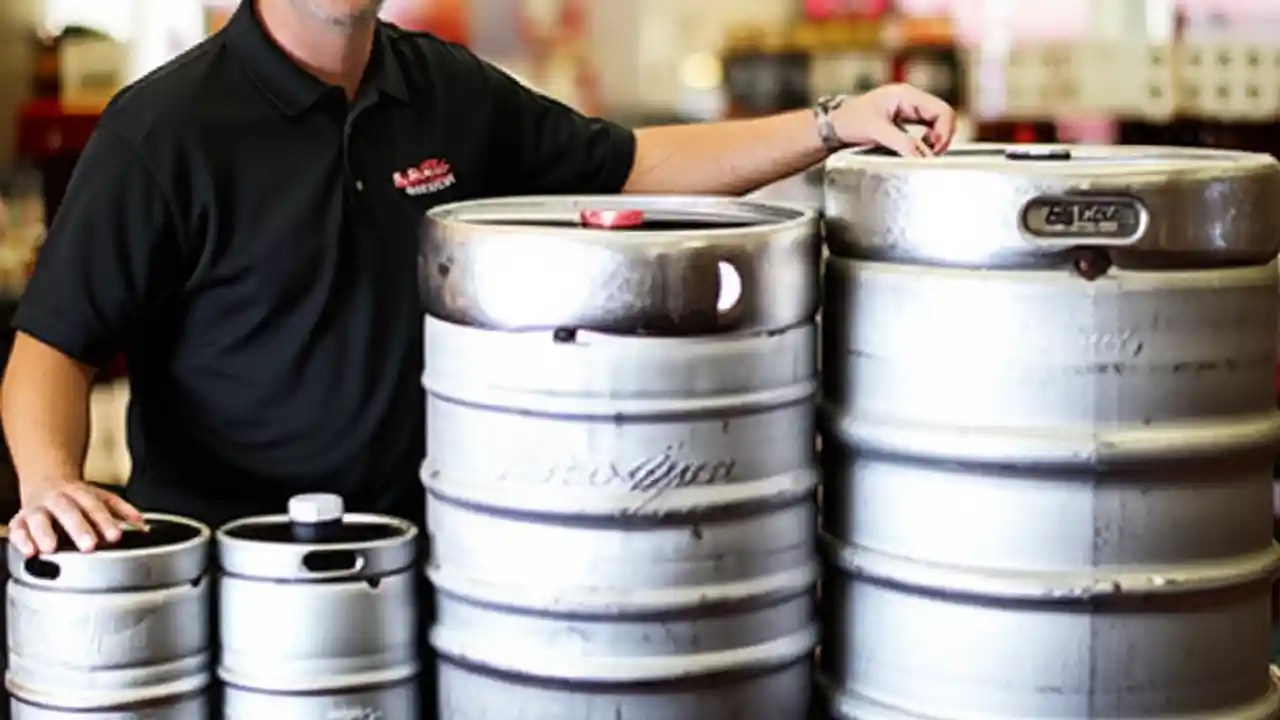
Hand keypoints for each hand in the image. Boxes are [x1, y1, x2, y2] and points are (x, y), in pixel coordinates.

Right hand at [9, 477, 143, 556]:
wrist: (46, 480)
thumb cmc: (77, 496)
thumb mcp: (100, 497)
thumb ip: (121, 509)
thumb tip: (141, 523)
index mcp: (81, 493)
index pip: (95, 507)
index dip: (105, 522)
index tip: (115, 536)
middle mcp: (58, 499)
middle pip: (68, 511)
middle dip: (78, 528)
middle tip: (88, 545)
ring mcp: (37, 509)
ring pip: (40, 519)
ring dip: (45, 533)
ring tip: (51, 548)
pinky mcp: (20, 520)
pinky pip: (18, 529)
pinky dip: (21, 540)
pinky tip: (30, 552)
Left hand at [833, 83, 957, 157]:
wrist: (834, 127)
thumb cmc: (849, 121)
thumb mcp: (876, 131)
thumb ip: (901, 143)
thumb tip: (922, 156)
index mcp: (906, 95)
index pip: (941, 109)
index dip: (944, 131)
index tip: (934, 149)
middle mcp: (911, 100)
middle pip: (943, 116)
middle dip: (942, 137)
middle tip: (931, 154)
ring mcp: (909, 110)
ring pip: (937, 124)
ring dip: (936, 140)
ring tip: (925, 153)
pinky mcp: (905, 122)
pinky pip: (926, 130)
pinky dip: (927, 142)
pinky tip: (919, 150)